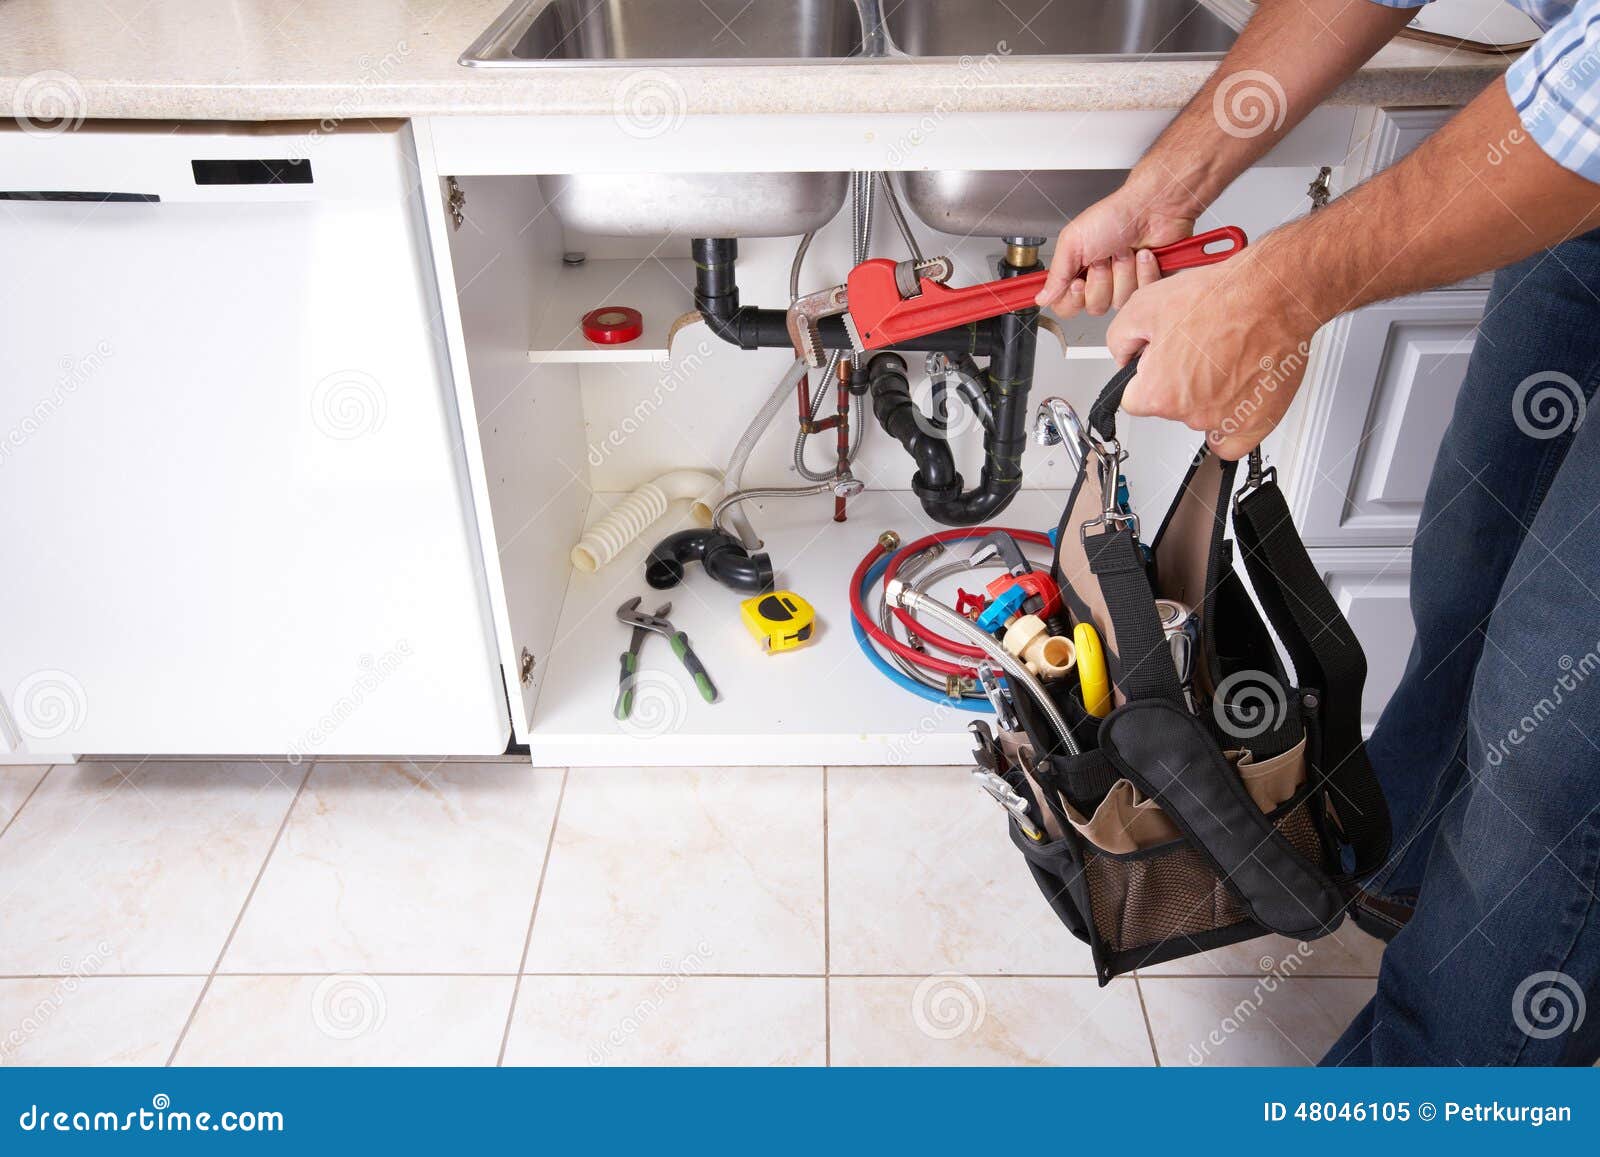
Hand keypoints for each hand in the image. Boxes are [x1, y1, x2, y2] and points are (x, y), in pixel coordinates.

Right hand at [1034, 180, 1199, 317]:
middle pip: (1095, 307)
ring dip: (1124, 273)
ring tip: (1126, 251)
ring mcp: (1124, 283)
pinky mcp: (1147, 284)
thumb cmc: (1114, 216)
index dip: (1073, 299)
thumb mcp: (1073, 242)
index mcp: (1078, 271)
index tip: (1078, 281)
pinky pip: (1143, 295)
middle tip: (1105, 258)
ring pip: (1120, 302)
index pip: (1067, 305)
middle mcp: (1100, 280)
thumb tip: (1041, 298)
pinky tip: (1144, 255)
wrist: (1151, 207)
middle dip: (1102, 281)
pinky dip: (1145, 272)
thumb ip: (1056, 274)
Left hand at [1105, 253, 1319, 459]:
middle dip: (1178, 384)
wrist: (1272, 294)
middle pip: (1170, 409)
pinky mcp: (1255, 424)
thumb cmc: (1218, 297)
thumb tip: (1122, 359)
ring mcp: (1224, 422)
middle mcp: (1189, 413)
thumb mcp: (1143, 306)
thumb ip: (1119, 340)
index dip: (1147, 375)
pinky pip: (1232, 442)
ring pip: (1201, 419)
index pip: (1134, 400)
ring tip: (1225, 360)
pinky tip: (1233, 398)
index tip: (1162, 362)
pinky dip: (1231, 426)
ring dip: (1207, 397)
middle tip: (1199, 351)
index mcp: (1158, 392)